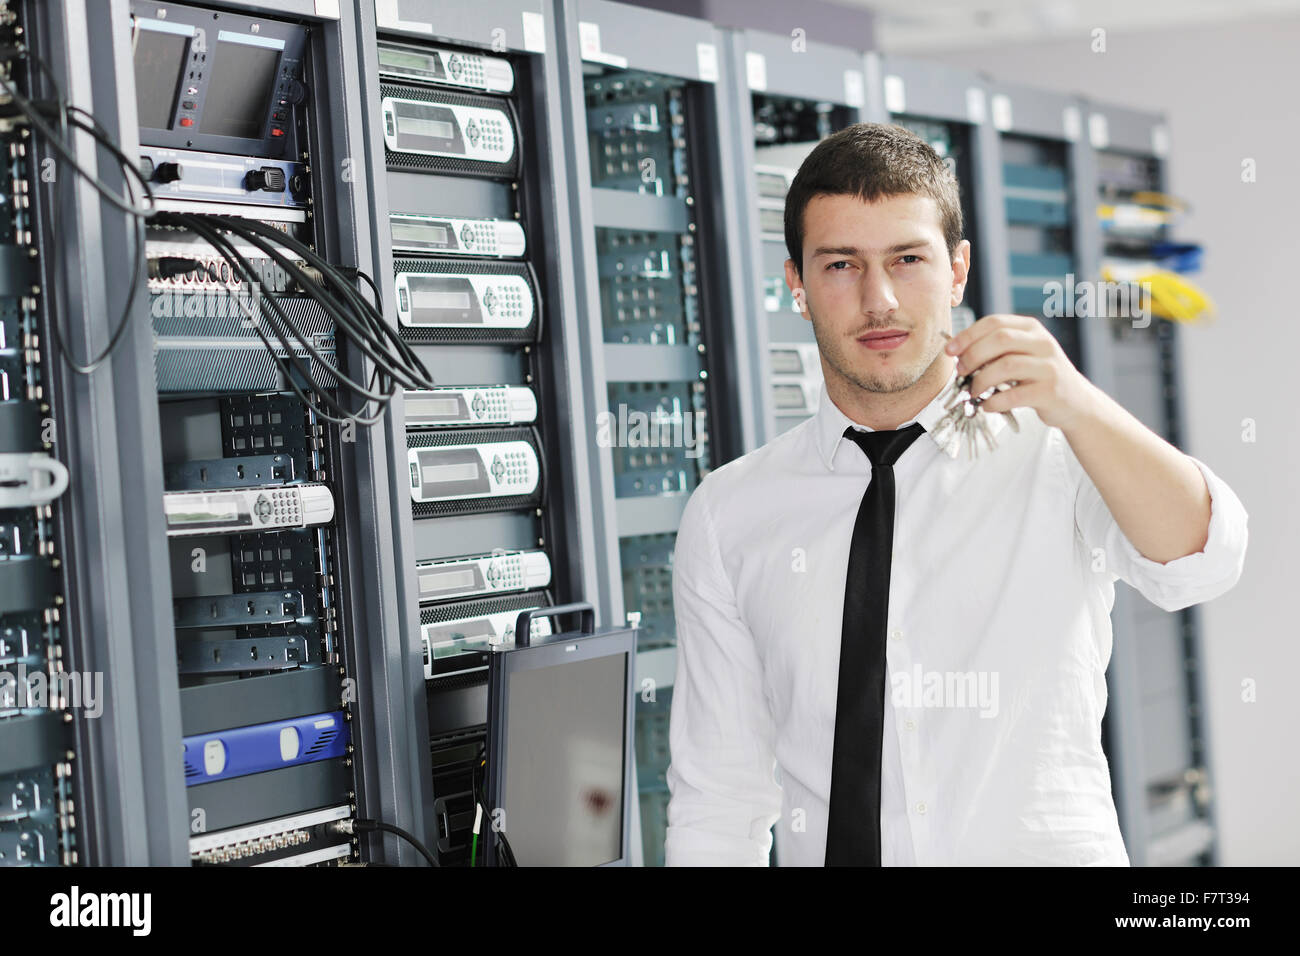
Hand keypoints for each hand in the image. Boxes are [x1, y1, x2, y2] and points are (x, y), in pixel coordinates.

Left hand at [943, 314, 1097, 431]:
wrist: (1075, 402)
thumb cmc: (1038, 377)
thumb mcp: (1021, 354)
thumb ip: (995, 349)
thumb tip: (956, 351)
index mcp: (1031, 329)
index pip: (994, 322)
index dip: (968, 335)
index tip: (950, 351)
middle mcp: (1043, 343)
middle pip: (999, 340)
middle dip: (972, 356)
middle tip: (961, 372)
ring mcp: (1048, 366)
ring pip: (1006, 366)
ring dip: (981, 380)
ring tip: (973, 391)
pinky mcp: (1050, 391)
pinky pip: (1014, 395)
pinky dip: (994, 401)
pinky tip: (987, 405)